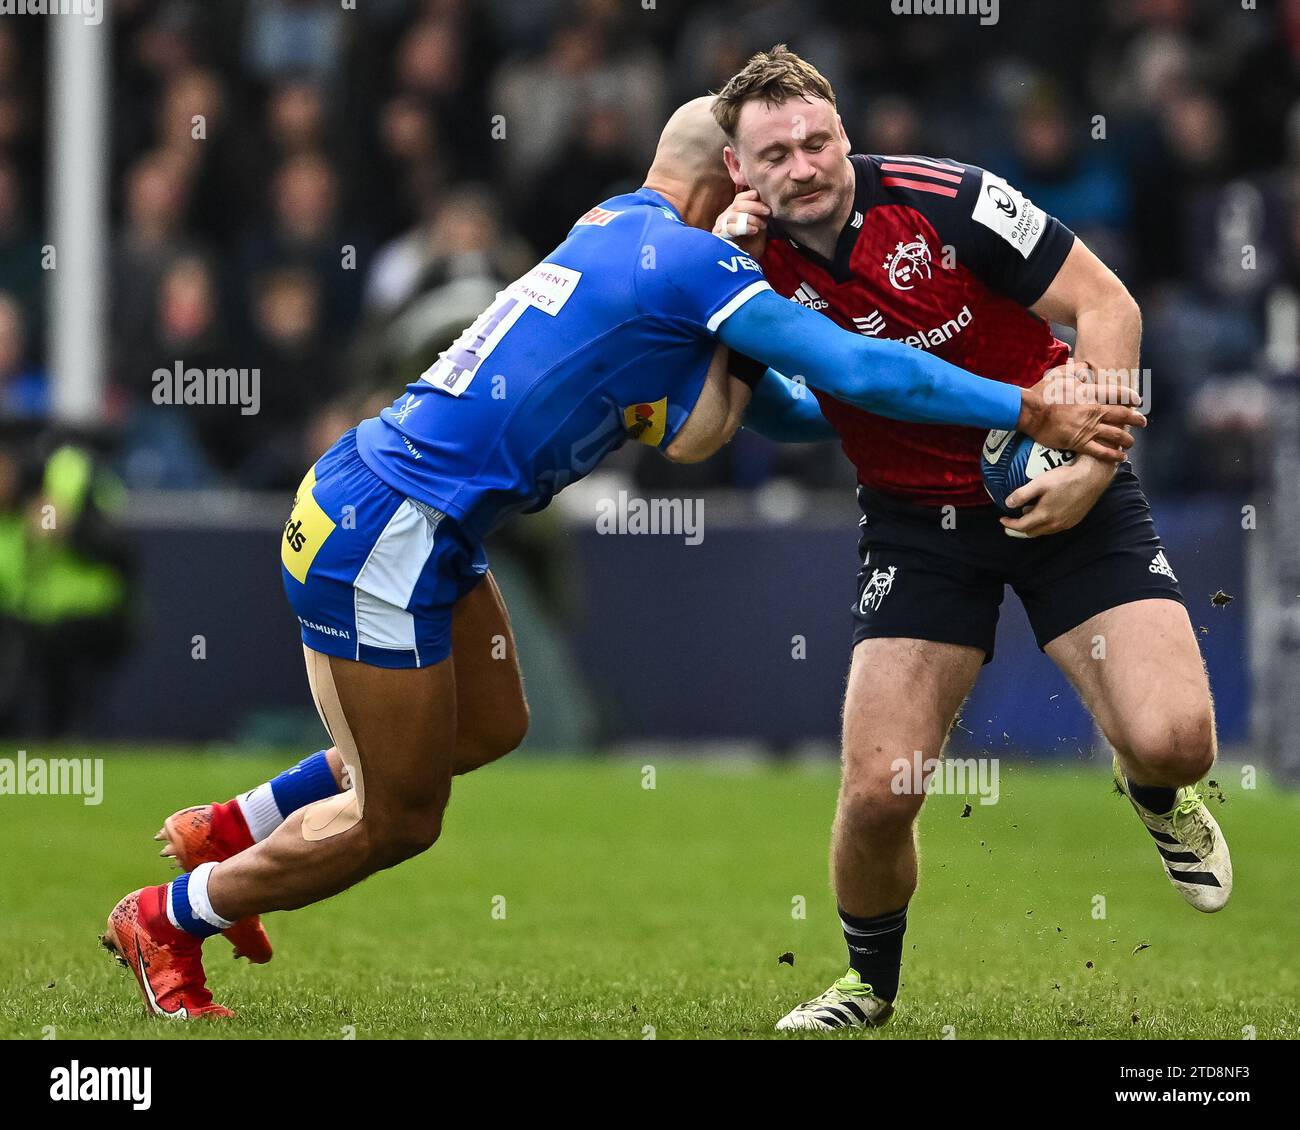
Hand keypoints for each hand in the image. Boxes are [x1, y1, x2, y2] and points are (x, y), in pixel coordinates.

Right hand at [712, 189, 768, 257]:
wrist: (744, 268)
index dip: (749, 195)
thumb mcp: (759, 227)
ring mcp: (720, 227)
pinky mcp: (718, 238)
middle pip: (737, 204)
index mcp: (733, 213)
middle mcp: (724, 218)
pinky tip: (754, 231)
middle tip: (767, 212)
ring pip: (734, 214)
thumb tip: (767, 198)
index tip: (761, 197)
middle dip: (755, 206)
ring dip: (751, 217)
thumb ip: (760, 214)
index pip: (739, 198)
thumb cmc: (752, 247)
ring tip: (762, 226)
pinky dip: (744, 227)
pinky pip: (729, 227)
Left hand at [999, 455, 1115, 537]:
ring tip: (1027, 515)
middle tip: (1012, 520)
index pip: (1021, 526)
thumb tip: (1007, 504)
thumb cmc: (1065, 478)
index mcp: (1045, 516)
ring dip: (1033, 526)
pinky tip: (1045, 513)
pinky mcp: (1074, 521)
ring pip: (1044, 531)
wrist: (1092, 477)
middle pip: (1032, 532)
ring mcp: (1066, 524)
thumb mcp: (1040, 483)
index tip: (1002, 519)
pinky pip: (1055, 528)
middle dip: (1019, 528)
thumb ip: (1022, 494)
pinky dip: (1045, 524)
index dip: (1009, 524)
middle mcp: (1055, 524)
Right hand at [1017, 362, 1144, 461]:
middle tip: (1142, 422)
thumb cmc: (1043, 392)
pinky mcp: (1079, 442)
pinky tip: (1121, 456)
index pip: (1119, 394)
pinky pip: (1101, 451)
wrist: (1030, 411)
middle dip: (1136, 419)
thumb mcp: (1060, 374)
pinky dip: (1113, 455)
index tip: (1137, 401)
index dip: (1131, 397)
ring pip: (1116, 435)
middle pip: (1123, 416)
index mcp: (1091, 393)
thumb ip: (1076, 369)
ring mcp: (1088, 428)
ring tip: (1131, 442)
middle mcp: (1094, 411)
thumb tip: (1085, 366)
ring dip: (1127, 439)